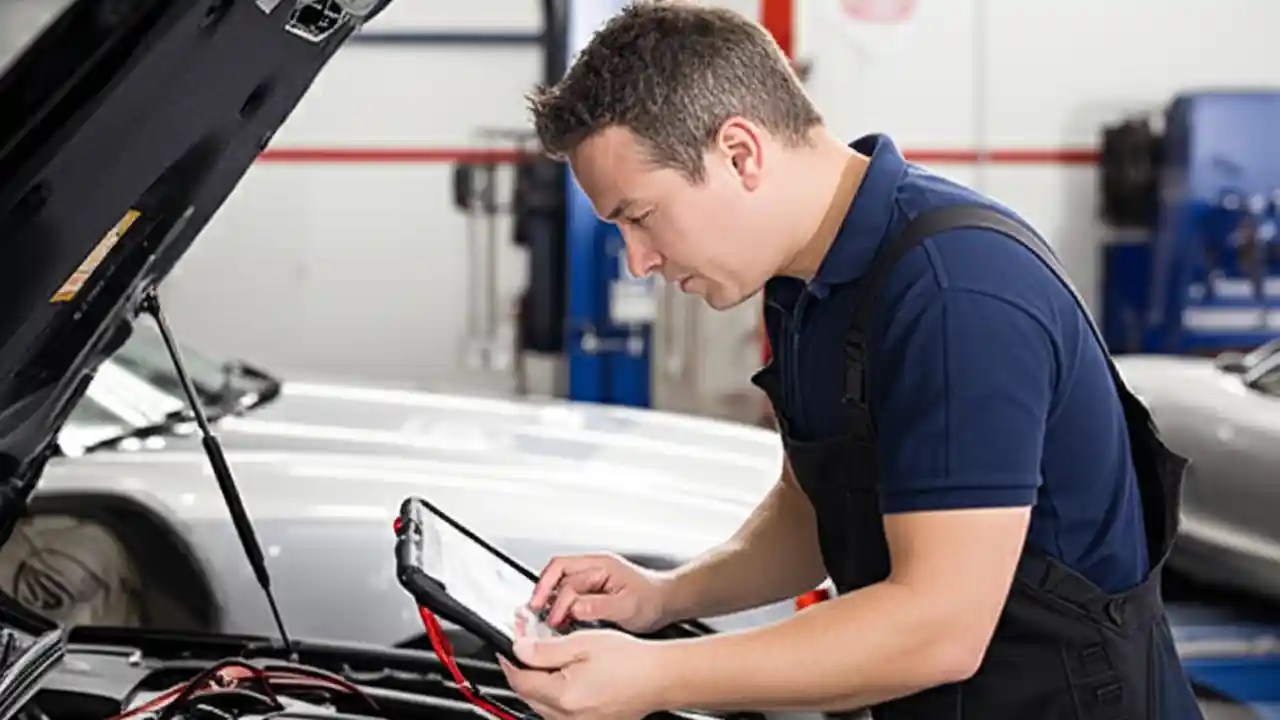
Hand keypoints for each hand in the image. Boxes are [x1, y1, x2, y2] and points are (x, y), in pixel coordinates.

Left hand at [499, 631, 668, 719]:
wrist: (661, 677)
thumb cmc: (630, 659)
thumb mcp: (582, 643)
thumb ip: (544, 649)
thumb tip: (518, 649)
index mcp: (564, 696)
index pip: (520, 681)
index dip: (510, 661)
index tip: (509, 647)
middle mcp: (569, 718)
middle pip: (529, 696)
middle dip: (523, 672)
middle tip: (527, 648)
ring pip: (542, 706)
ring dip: (538, 685)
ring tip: (549, 660)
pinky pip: (560, 713)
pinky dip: (556, 696)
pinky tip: (566, 678)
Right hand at [530, 554, 672, 633]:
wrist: (666, 602)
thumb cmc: (652, 600)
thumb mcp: (627, 606)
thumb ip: (600, 606)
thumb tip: (575, 607)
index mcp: (601, 566)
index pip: (566, 575)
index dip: (555, 596)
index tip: (552, 617)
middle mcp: (594, 567)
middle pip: (557, 571)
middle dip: (543, 590)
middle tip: (534, 610)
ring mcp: (593, 576)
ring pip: (560, 580)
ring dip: (550, 596)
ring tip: (543, 615)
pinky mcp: (593, 588)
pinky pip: (569, 590)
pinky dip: (559, 602)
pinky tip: (559, 617)